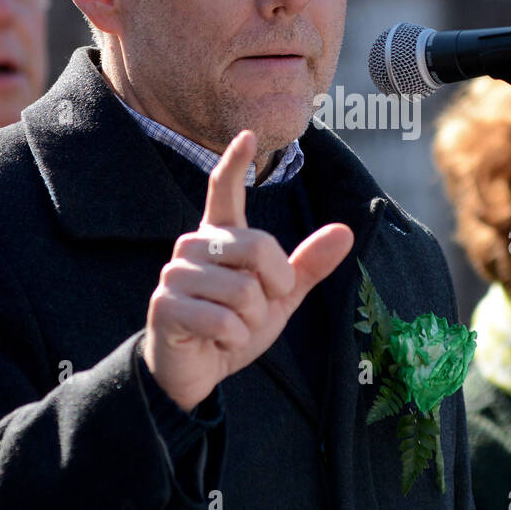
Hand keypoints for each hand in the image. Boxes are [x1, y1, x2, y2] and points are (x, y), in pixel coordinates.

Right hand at [143, 130, 353, 411]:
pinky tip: (215, 342)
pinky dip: (232, 340)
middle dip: (272, 288)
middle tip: (255, 310)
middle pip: (259, 246)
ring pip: (243, 290)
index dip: (234, 163)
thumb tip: (346, 231)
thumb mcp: (280, 298)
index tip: (247, 135)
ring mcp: (175, 273)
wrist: (197, 374)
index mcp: (220, 238)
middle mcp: (194, 246)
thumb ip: (307, 266)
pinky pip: (224, 320)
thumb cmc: (234, 328)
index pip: (223, 192)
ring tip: (229, 329)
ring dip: (250, 322)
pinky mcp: (165, 305)